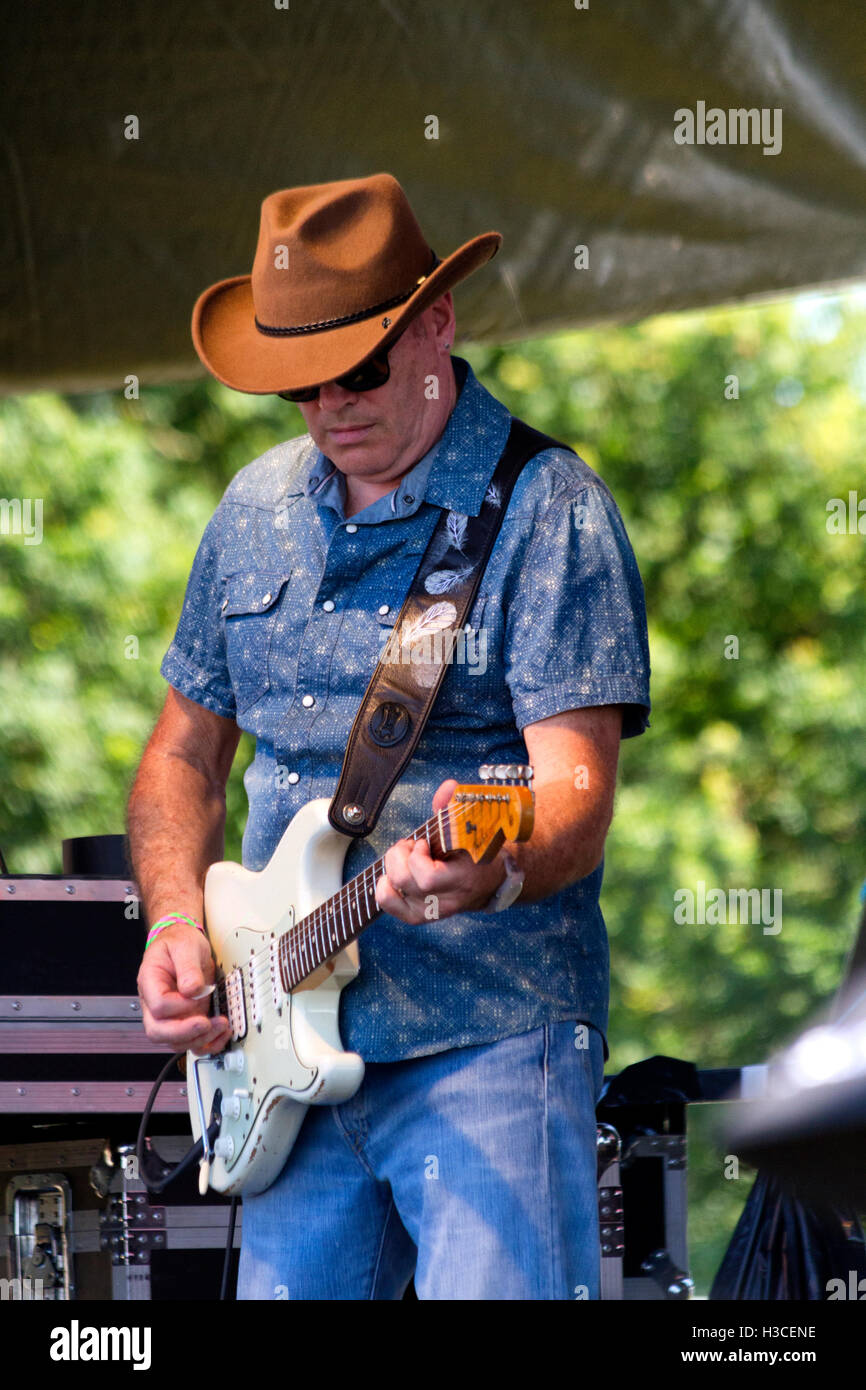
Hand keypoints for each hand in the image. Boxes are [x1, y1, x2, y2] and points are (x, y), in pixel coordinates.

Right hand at [137, 924, 231, 1054]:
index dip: (180, 1005)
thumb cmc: (179, 943)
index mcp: (150, 982)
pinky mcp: (184, 1020)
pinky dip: (207, 1043)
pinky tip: (221, 1034)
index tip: (198, 993)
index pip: (159, 1005)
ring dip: (199, 1039)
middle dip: (185, 1033)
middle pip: (158, 1032)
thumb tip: (193, 989)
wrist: (183, 943)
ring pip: (175, 1042)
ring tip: (221, 1025)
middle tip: (207, 1023)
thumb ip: (188, 967)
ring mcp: (169, 1015)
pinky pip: (190, 1041)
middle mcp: (154, 1003)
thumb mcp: (185, 946)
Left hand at [374, 779, 507, 922]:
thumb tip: (448, 787)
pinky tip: (394, 874)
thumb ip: (457, 807)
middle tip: (411, 844)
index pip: (429, 878)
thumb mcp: (473, 827)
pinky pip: (391, 906)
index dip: (417, 857)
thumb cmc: (480, 851)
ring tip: (406, 857)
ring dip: (392, 868)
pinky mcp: (420, 915)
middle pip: (405, 882)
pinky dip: (384, 889)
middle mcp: (447, 900)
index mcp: (463, 878)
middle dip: (400, 856)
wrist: (491, 880)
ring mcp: (432, 911)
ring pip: (393, 894)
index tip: (424, 841)